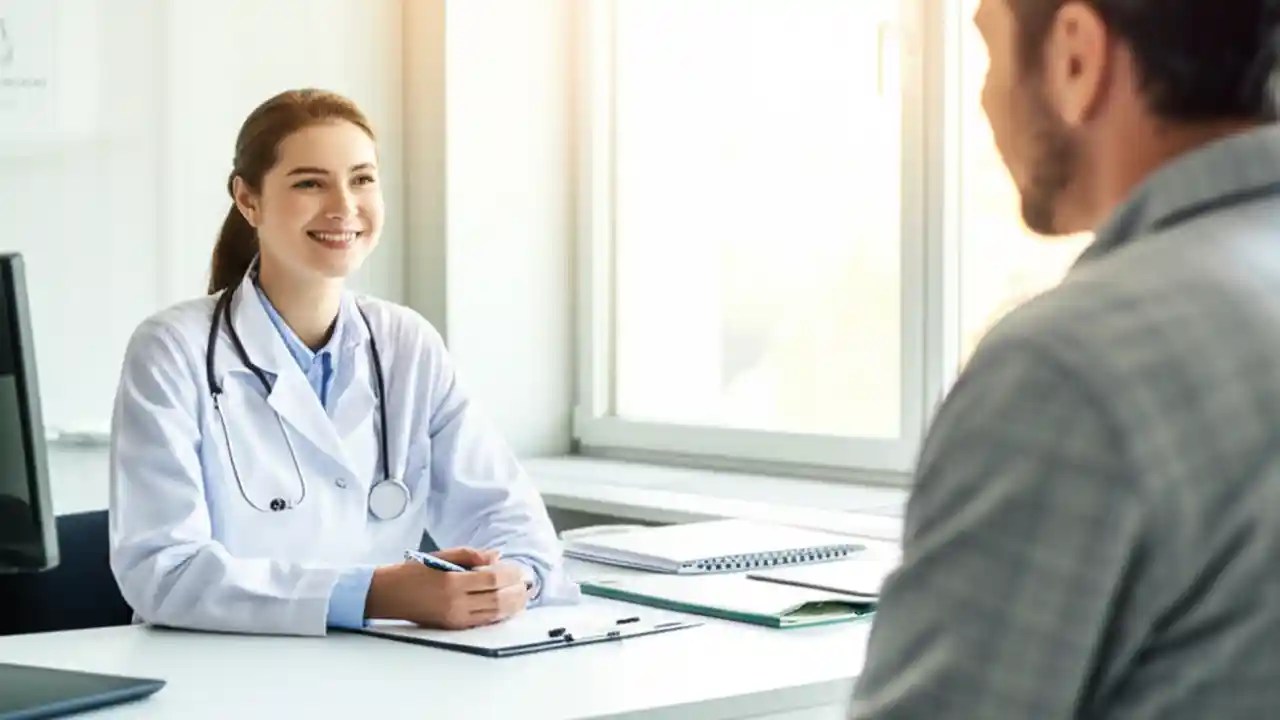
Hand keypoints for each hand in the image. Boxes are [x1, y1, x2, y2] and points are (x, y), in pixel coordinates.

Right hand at [365, 547, 529, 629]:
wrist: (389, 595)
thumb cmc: (413, 572)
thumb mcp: (441, 556)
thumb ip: (471, 555)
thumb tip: (497, 556)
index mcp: (452, 582)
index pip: (492, 580)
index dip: (510, 575)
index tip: (520, 569)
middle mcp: (455, 603)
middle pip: (497, 600)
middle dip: (517, 593)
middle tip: (527, 584)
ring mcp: (455, 618)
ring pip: (493, 614)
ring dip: (513, 606)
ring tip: (524, 596)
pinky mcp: (453, 627)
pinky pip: (483, 622)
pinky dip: (499, 615)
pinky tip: (508, 608)